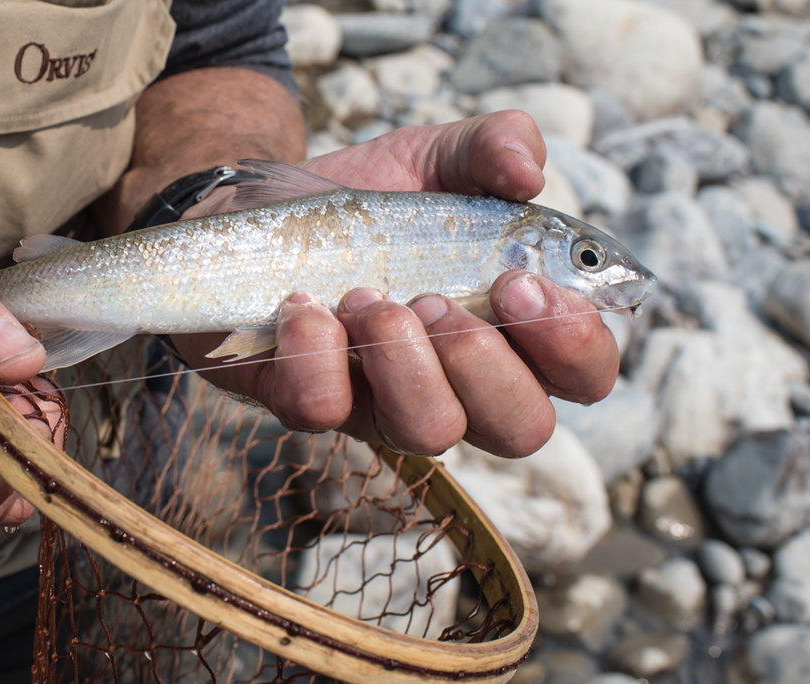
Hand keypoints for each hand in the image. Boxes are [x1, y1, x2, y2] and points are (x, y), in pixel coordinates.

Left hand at [174, 111, 619, 456]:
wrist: (269, 204)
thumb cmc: (373, 200)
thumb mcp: (440, 154)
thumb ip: (497, 145)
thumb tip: (529, 175)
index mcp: (513, 331)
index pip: (585, 375)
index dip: (569, 343)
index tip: (517, 281)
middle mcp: (460, 383)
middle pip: (521, 428)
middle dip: (484, 361)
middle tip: (432, 298)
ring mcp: (385, 402)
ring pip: (429, 432)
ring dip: (402, 355)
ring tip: (363, 296)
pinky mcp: (310, 401)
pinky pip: (322, 410)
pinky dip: (313, 352)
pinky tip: (301, 305)